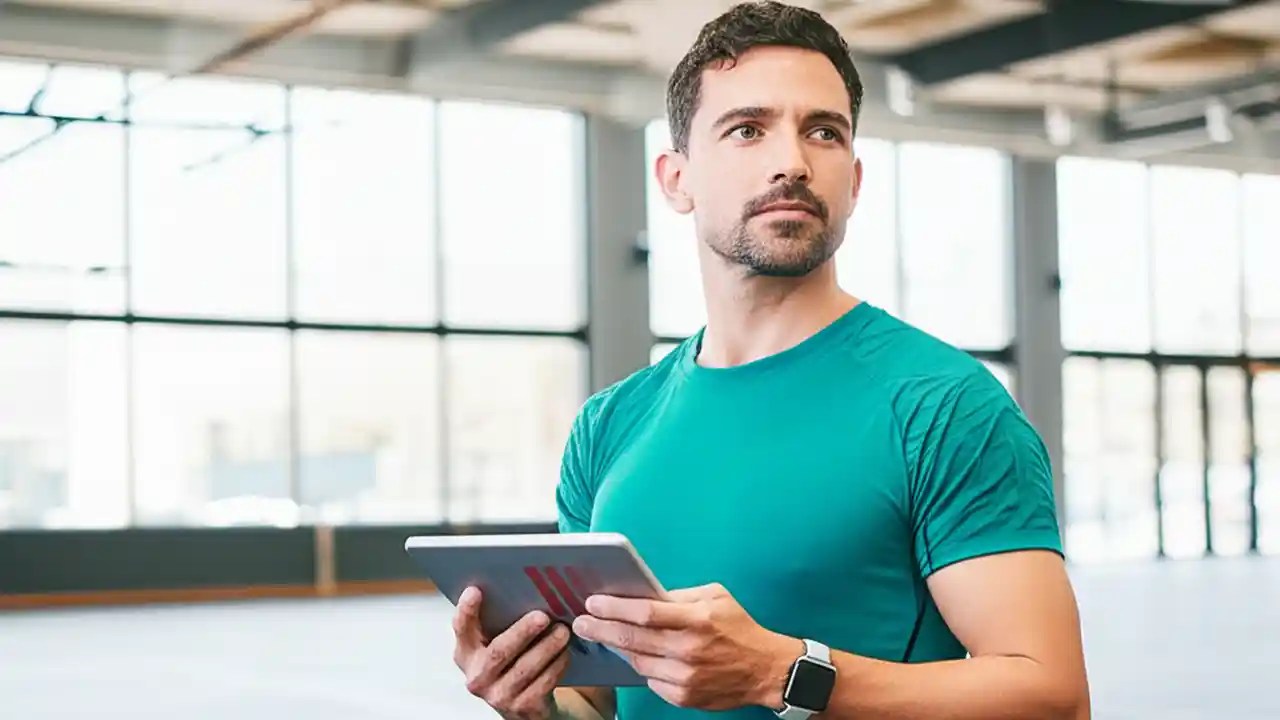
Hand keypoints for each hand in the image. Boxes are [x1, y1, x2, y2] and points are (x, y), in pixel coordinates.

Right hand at [452, 586, 573, 719]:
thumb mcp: (496, 643)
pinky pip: (543, 683)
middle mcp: (478, 677)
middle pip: (499, 651)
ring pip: (525, 668)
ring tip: (562, 631)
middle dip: (522, 632)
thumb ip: (499, 622)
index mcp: (467, 654)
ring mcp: (499, 696)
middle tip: (543, 616)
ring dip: (547, 647)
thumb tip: (525, 589)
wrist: (521, 704)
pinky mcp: (522, 708)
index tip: (475, 591)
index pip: (461, 629)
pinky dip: (557, 665)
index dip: (466, 611)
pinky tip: (565, 652)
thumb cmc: (510, 664)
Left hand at [572, 583, 798, 710]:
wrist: (765, 670)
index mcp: (697, 619)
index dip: (614, 607)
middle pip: (632, 638)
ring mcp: (685, 676)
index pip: (645, 612)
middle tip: (581, 622)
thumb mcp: (715, 597)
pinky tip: (632, 654)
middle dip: (601, 628)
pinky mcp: (683, 696)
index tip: (593, 602)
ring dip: (615, 646)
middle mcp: (689, 649)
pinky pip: (649, 678)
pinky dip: (639, 665)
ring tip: (600, 634)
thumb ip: (679, 596)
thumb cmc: (739, 628)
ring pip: (636, 660)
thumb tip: (643, 594)